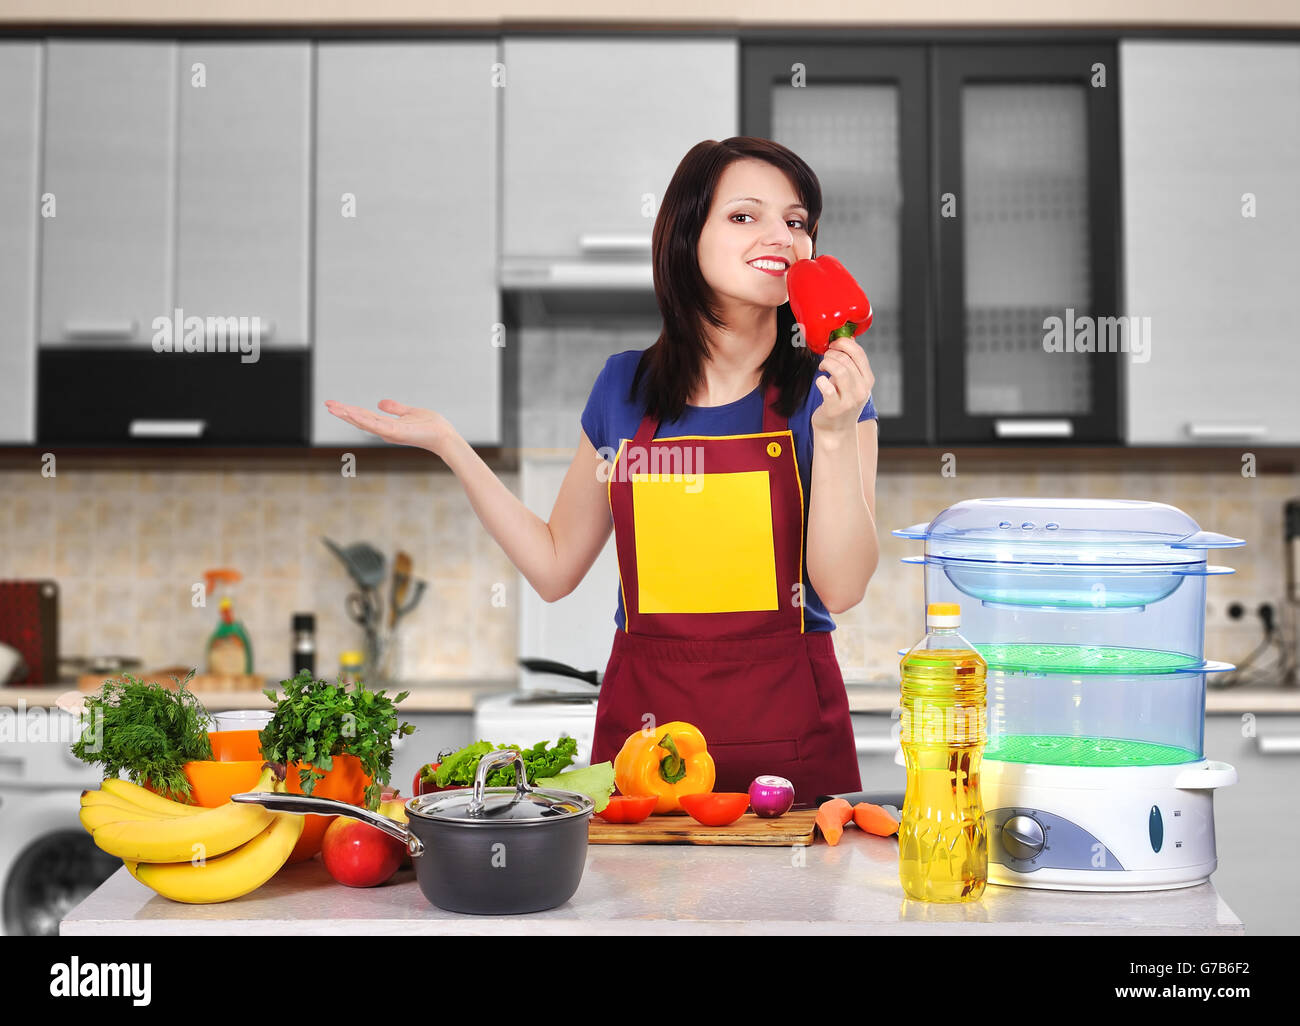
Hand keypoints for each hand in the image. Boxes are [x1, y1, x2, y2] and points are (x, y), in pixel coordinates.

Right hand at [323, 398, 455, 455]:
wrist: (444, 436)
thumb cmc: (431, 426)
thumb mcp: (410, 412)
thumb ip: (395, 408)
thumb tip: (380, 402)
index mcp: (387, 426)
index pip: (364, 416)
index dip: (349, 411)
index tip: (335, 404)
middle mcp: (385, 431)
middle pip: (360, 420)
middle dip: (343, 413)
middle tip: (327, 404)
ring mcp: (389, 432)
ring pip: (364, 422)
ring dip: (348, 415)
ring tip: (333, 408)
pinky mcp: (396, 433)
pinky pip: (376, 425)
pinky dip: (363, 420)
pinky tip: (352, 413)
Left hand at [810, 337, 874, 436]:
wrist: (836, 430)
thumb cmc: (842, 402)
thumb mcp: (853, 382)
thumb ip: (851, 364)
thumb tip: (848, 338)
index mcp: (868, 380)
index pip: (860, 354)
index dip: (844, 343)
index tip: (833, 343)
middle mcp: (862, 390)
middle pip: (847, 361)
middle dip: (832, 354)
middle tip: (825, 356)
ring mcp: (850, 400)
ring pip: (840, 371)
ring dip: (827, 363)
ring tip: (822, 366)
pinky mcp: (835, 409)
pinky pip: (827, 388)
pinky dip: (821, 380)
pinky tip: (820, 381)